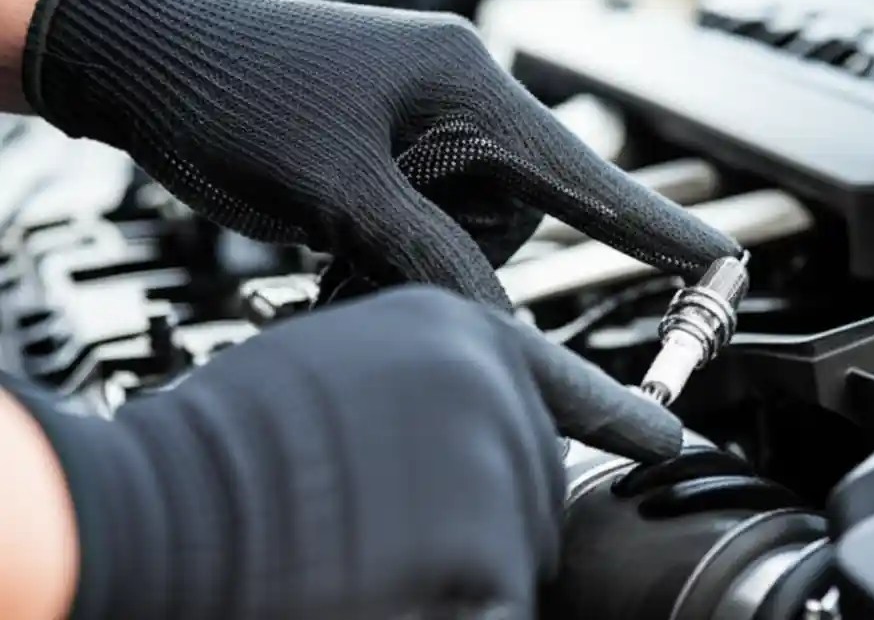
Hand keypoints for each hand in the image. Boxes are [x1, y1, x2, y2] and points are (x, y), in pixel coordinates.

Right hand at [5, 287, 680, 618]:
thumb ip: (432, 394)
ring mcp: (493, 465)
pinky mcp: (484, 548)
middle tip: (392, 524)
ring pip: (520, 551)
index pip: (572, 382)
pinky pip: (502, 597)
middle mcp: (492, 387)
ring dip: (461, 568)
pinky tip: (386, 582)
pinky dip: (457, 600)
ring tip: (368, 550)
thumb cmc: (227, 444)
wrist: (155, 505)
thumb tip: (473, 432)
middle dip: (484, 518)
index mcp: (458, 333)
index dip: (623, 414)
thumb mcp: (347, 372)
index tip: (667, 435)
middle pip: (538, 483)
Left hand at [23, 0, 740, 309]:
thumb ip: (435, 259)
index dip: (661, 232)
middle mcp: (460, 102)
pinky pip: (426, 225)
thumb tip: (504, 329)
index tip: (721, 268)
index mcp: (469, 87)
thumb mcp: (340, 191)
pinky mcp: (390, 151)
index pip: (590, 176)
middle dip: (455, 260)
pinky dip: (385, 251)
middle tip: (365, 254)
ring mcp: (424, 127)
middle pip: (515, 222)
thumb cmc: (235, 95)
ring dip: (406, 260)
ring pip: (466, 235)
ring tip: (330, 240)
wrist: (145, 61)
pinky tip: (330, 239)